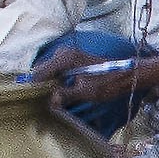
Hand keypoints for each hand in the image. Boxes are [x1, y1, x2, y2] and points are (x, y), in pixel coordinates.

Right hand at [28, 44, 158, 109]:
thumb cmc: (109, 82)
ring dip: (47, 86)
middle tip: (38, 104)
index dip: (34, 88)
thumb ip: (65, 96)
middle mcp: (63, 53)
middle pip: (42, 72)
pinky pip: (56, 72)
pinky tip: (56, 95)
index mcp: (64, 58)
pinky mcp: (72, 61)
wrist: (128, 75)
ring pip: (49, 72)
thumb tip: (49, 103)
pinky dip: (55, 82)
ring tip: (46, 101)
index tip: (30, 102)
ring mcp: (67, 56)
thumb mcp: (86, 92)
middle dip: (40, 87)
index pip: (39, 73)